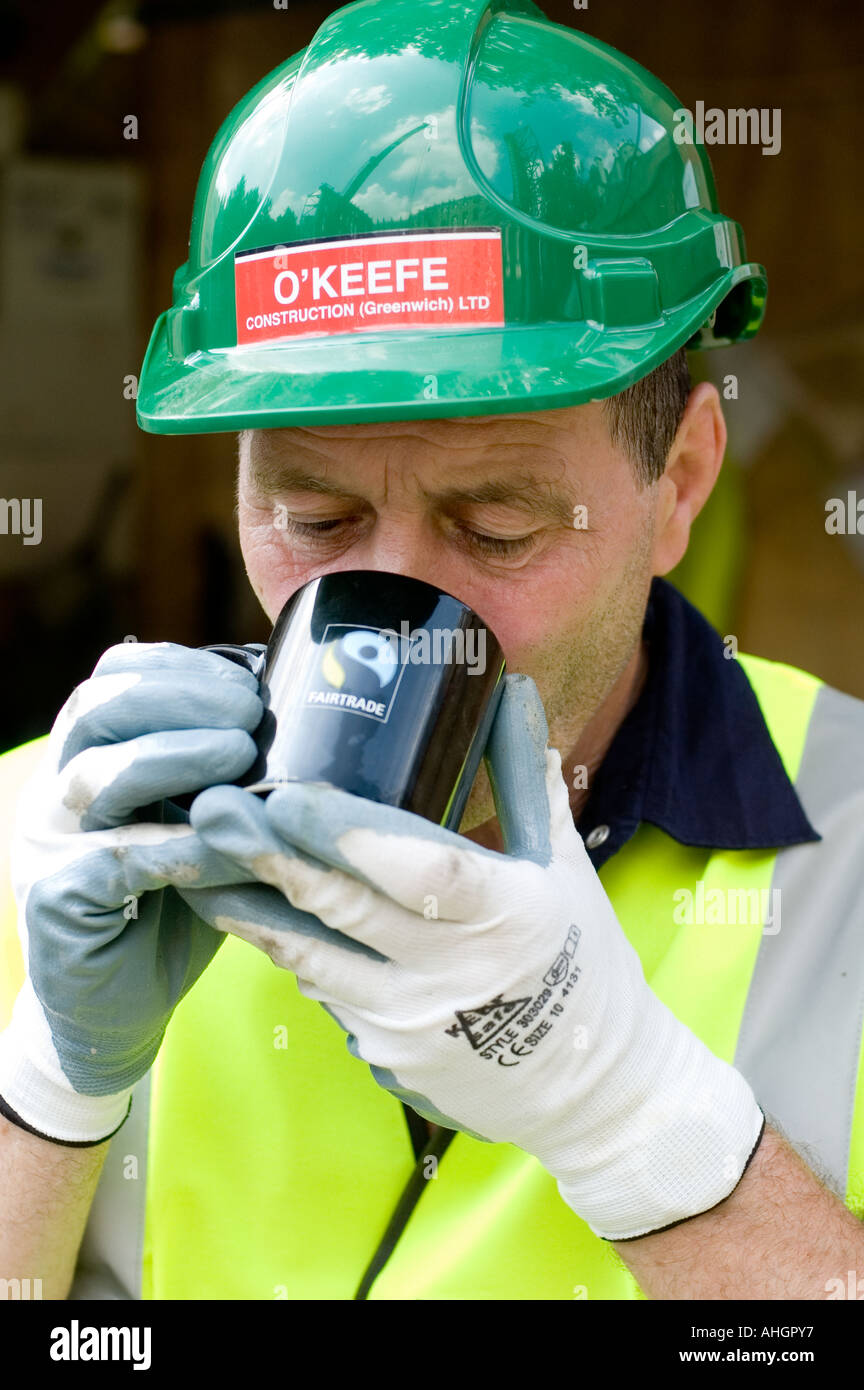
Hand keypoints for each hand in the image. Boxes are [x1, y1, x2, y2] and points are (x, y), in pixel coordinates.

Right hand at [0, 643, 263, 1143]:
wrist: (118, 1008)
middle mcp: (60, 790)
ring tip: (240, 754)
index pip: (114, 680)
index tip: (243, 675)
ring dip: (173, 756)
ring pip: (96, 776)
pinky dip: (177, 847)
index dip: (176, 667)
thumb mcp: (207, 826)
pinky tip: (225, 841)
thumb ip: (232, 776)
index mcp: (92, 757)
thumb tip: (313, 721)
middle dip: (178, 697)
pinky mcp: (59, 901)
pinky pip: (113, 861)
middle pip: (97, 710)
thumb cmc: (174, 906)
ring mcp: (49, 844)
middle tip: (248, 710)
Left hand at [183, 673, 763, 1239]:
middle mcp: (455, 975)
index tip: (288, 797)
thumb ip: (524, 778)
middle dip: (270, 857)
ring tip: (198, 862)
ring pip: (313, 956)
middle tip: (211, 812)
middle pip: (345, 909)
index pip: (422, 871)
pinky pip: (325, 991)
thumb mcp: (560, 865)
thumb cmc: (581, 961)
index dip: (352, 834)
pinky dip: (292, 948)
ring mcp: (413, 1025)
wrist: (591, 1087)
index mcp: (508, 916)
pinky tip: (250, 911)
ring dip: (252, 908)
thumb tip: (512, 689)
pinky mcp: (386, 1059)